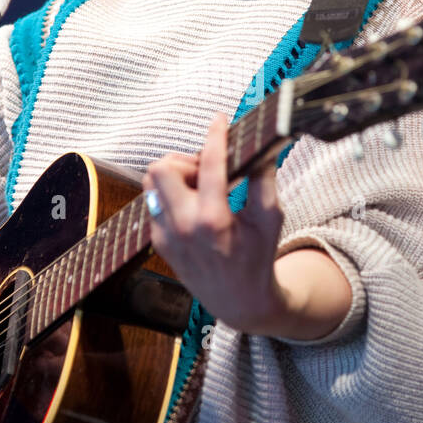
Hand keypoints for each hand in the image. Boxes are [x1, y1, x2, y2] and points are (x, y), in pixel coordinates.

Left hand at [141, 112, 286, 333]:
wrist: (238, 301)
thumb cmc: (258, 257)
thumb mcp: (270, 219)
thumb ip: (264, 179)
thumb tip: (263, 145)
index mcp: (213, 220)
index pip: (209, 164)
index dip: (215, 135)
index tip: (219, 120)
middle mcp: (183, 227)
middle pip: (162, 167)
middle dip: (185, 159)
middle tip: (207, 169)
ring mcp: (166, 235)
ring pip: (152, 182)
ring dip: (175, 175)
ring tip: (201, 186)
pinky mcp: (158, 241)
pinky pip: (155, 201)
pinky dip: (172, 194)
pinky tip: (195, 205)